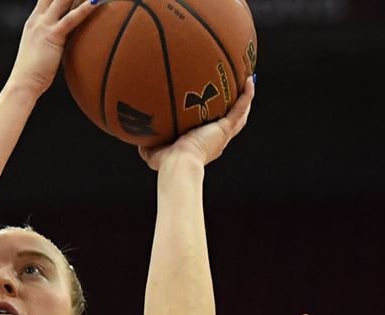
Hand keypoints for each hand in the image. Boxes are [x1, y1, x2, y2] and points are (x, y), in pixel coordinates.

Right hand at [8, 0, 97, 96]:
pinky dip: (85, 9)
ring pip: (63, 0)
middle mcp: (38, 19)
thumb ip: (52, 39)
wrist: (22, 84)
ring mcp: (44, 26)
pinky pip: (71, 19)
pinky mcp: (52, 36)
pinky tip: (96, 1)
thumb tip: (64, 39)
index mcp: (34, 20)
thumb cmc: (33, 73)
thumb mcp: (41, 49)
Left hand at [139, 77, 254, 170]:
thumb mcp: (152, 150)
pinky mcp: (225, 128)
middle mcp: (216, 138)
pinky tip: (249, 80)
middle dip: (235, 105)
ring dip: (245, 97)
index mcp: (203, 143)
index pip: (211, 128)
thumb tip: (135, 131)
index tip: (214, 105)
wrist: (179, 163)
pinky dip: (247, 95)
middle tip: (238, 89)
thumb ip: (146, 141)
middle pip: (230, 119)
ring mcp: (222, 133)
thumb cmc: (166, 162)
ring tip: (249, 80)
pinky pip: (240, 108)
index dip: (215, 117)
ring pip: (240, 113)